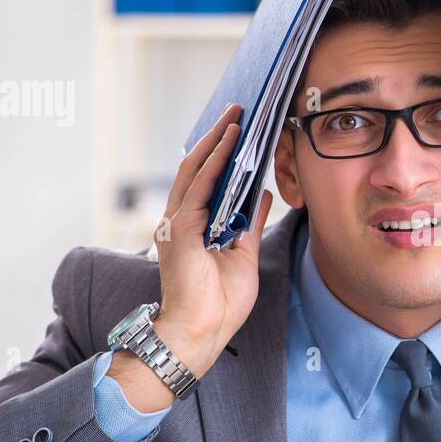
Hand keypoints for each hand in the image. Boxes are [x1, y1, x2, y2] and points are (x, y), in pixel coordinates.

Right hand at [150, 102, 272, 377]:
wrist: (201, 333)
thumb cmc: (219, 303)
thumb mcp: (244, 254)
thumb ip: (249, 222)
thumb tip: (263, 193)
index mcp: (193, 228)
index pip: (206, 181)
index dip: (221, 153)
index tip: (239, 129)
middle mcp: (180, 220)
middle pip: (198, 166)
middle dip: (218, 136)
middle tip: (237, 108)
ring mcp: (178, 224)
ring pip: (196, 169)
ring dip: (217, 140)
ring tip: (236, 115)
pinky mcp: (182, 230)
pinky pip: (201, 187)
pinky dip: (216, 162)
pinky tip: (230, 143)